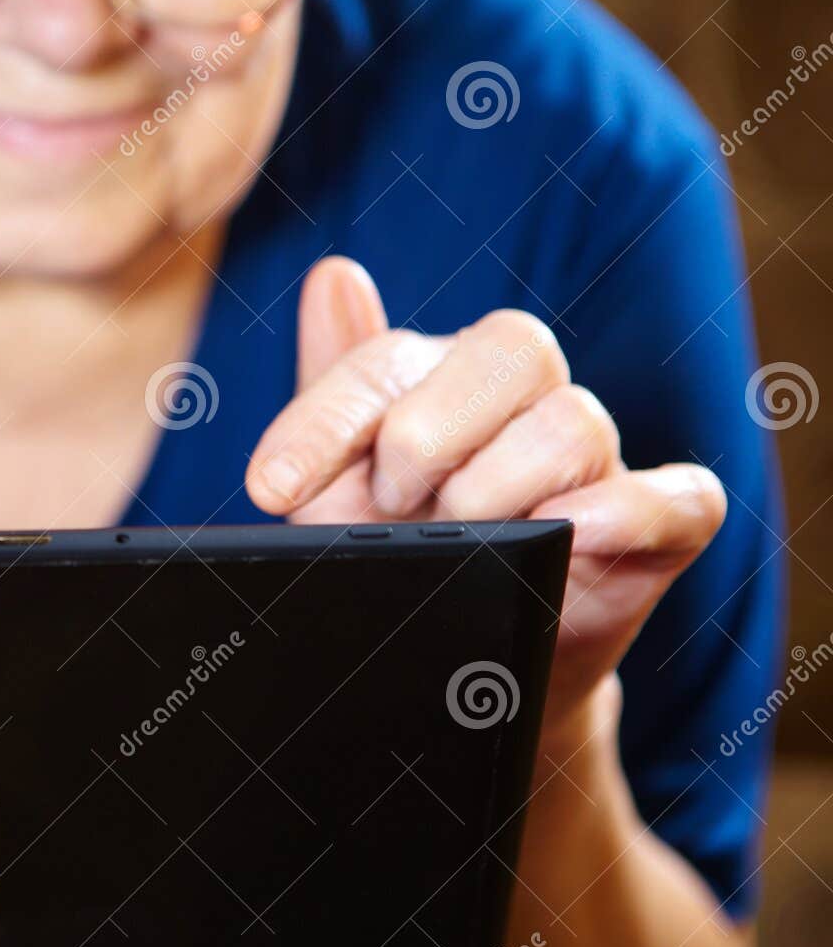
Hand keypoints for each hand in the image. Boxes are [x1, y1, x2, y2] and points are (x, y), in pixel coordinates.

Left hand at [245, 257, 726, 737]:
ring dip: (499, 485)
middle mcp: (529, 401)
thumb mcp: (341, 491)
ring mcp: (599, 462)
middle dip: (424, 433)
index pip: (393, 360)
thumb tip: (332, 276)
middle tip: (386, 504)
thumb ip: (334, 396)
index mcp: (446, 378)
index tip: (269, 488)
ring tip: (458, 544)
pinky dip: (626, 511)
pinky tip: (569, 535)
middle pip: (510, 349)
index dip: (326, 420)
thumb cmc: (400, 561)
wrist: (458, 670)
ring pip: (573, 424)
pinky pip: (676, 498)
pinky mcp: (658, 530)